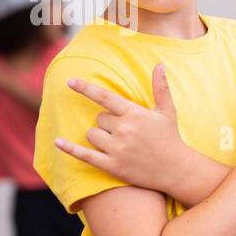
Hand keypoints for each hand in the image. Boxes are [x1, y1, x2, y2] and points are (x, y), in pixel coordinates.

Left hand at [55, 63, 190, 193]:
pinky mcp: (112, 165)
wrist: (177, 170)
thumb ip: (160, 87)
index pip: (104, 97)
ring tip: (119, 144)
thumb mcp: (167, 111)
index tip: (70, 81)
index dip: (86, 88)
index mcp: (135, 113)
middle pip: (99, 119)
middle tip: (126, 132)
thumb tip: (160, 64)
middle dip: (108, 124)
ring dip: (99, 137)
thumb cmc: (170, 138)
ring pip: (92, 134)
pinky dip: (70, 149)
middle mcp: (124, 129)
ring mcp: (117, 148)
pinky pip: (85, 155)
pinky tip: (58, 141)